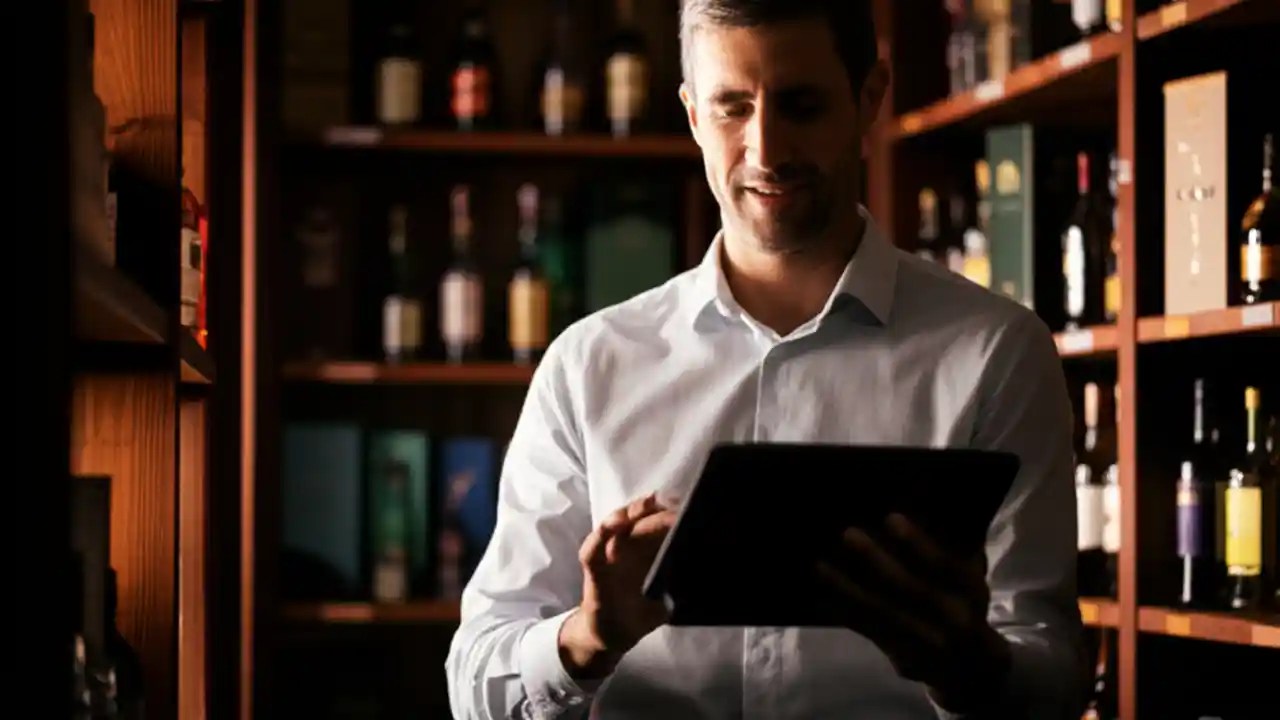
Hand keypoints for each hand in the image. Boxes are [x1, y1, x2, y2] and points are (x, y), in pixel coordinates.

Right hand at [559, 493, 676, 680]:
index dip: (673, 509)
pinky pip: (592, 550)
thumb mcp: (670, 596)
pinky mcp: (594, 569)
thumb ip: (683, 583)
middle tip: (673, 499)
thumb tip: (714, 571)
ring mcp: (608, 554)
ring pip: (615, 524)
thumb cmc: (642, 612)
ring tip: (646, 504)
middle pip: (638, 516)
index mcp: (647, 547)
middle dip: (656, 506)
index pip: (659, 519)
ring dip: (630, 512)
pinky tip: (610, 527)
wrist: (614, 636)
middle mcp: (627, 544)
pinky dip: (599, 538)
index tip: (691, 502)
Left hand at [816, 513, 1011, 713]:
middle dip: (877, 561)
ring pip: (883, 613)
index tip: (891, 518)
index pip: (946, 567)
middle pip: (911, 589)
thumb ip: (953, 552)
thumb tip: (923, 509)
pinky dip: (846, 611)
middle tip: (848, 534)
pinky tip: (824, 593)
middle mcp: (953, 620)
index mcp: (971, 594)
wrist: (973, 671)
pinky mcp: (904, 659)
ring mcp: (927, 644)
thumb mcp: (970, 582)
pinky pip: (870, 631)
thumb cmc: (966, 608)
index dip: (918, 544)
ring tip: (822, 564)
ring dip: (849, 587)